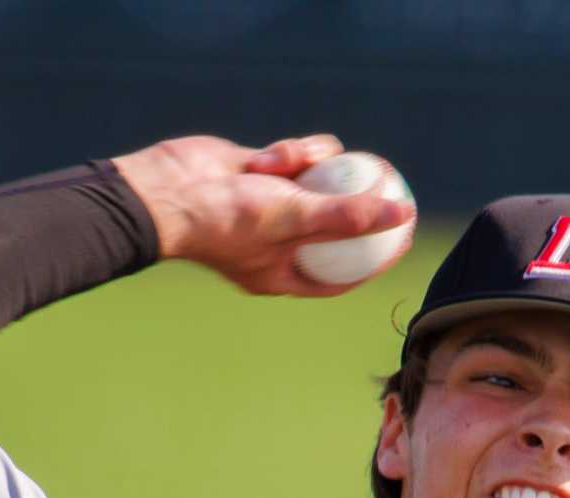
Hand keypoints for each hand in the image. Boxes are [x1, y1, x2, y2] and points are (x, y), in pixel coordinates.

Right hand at [111, 134, 414, 295]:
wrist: (167, 190)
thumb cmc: (227, 219)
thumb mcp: (296, 219)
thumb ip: (348, 217)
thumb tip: (400, 216)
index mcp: (284, 274)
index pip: (342, 274)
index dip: (374, 259)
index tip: (402, 240)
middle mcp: (278, 243)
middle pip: (333, 224)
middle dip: (356, 203)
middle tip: (391, 185)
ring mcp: (269, 207)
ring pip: (315, 181)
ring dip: (308, 165)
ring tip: (290, 163)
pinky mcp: (260, 174)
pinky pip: (294, 158)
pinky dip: (288, 152)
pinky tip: (268, 155)